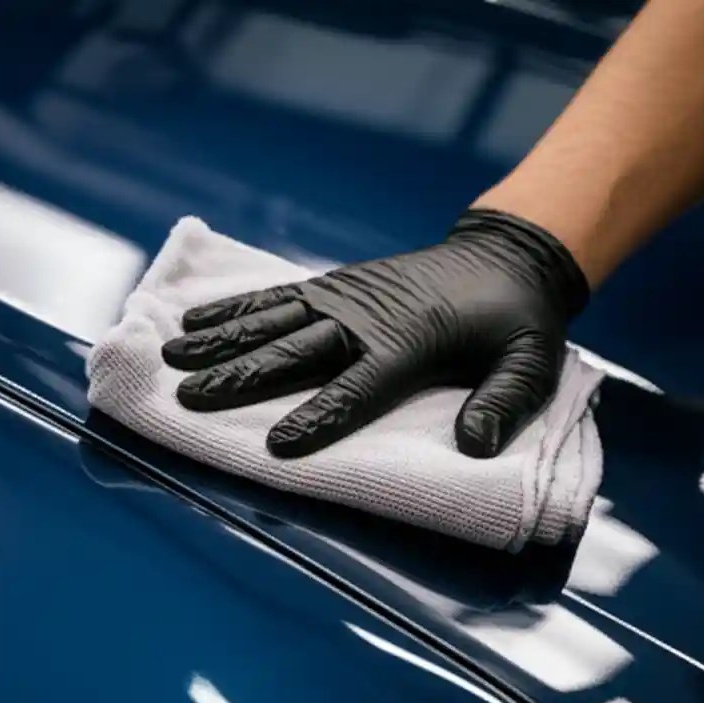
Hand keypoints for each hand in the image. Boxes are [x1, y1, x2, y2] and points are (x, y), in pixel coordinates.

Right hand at [161, 209, 589, 457]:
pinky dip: (234, 307)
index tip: (275, 446)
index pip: (356, 389)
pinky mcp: (334, 285)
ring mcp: (343, 298)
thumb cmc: (516, 320)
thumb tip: (475, 446)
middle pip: (293, 352)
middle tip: (187, 396)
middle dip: (239, 377)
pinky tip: (194, 319)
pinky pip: (276, 295)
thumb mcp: (532, 363)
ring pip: (271, 320)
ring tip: (172, 356)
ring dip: (220, 340)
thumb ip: (503, 402)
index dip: (318, 417)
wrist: (506, 255)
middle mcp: (364, 319)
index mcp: (409, 345)